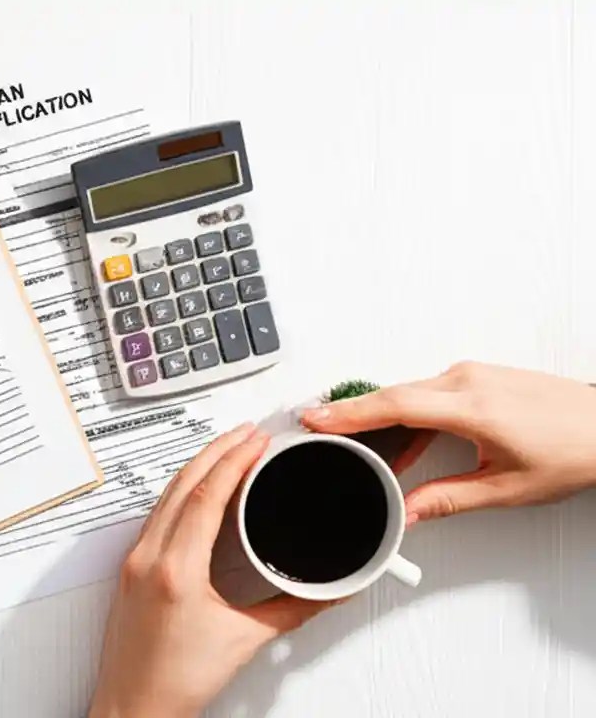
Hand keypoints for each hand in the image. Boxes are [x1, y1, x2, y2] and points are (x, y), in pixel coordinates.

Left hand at [88, 424, 338, 717]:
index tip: (256, 441)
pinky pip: (156, 516)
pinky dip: (181, 493)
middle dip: (217, 451)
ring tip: (227, 452)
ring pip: (165, 497)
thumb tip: (328, 590)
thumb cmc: (175, 683)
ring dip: (197, 468)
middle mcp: (147, 558)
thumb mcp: (245, 641)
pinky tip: (198, 492)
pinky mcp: (129, 570)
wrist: (132, 708)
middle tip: (247, 434)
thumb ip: (292, 608)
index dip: (234, 460)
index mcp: (175, 570)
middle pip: (182, 484)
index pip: (206, 495)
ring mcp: (133, 562)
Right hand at [301, 361, 595, 524]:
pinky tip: (406, 437)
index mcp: (472, 407)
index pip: (393, 405)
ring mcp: (474, 375)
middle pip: (393, 396)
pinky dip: (408, 411)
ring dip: (383, 417)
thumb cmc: (575, 451)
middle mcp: (468, 381)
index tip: (315, 418)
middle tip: (319, 430)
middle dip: (353, 415)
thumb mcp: (506, 488)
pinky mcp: (480, 376)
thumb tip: (407, 511)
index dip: (348, 413)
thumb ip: (447, 499)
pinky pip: (429, 390)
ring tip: (364, 447)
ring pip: (410, 393)